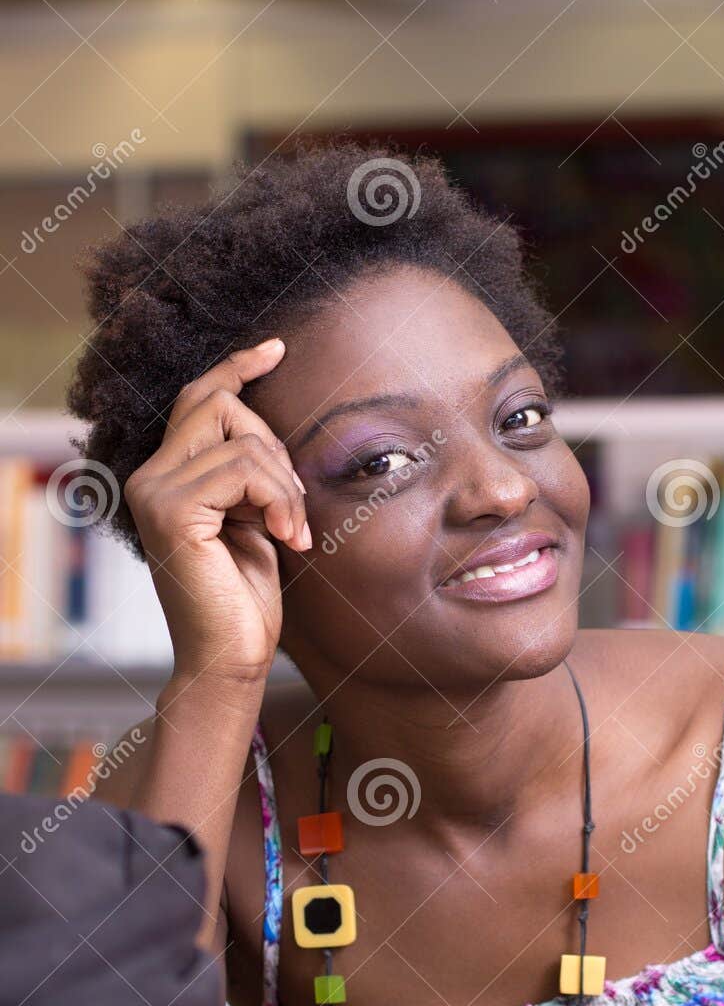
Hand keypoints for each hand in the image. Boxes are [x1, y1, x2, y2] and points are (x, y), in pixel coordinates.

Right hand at [124, 339, 307, 683]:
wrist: (231, 656)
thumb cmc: (246, 596)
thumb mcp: (254, 517)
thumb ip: (248, 472)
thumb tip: (267, 422)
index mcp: (166, 475)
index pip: (198, 398)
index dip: (236, 367)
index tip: (277, 349)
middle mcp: (149, 477)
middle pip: (222, 405)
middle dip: (274, 447)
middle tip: (292, 508)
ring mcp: (154, 492)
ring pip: (241, 438)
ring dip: (284, 483)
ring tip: (292, 531)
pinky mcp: (172, 511)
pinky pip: (243, 469)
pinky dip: (279, 498)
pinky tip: (288, 538)